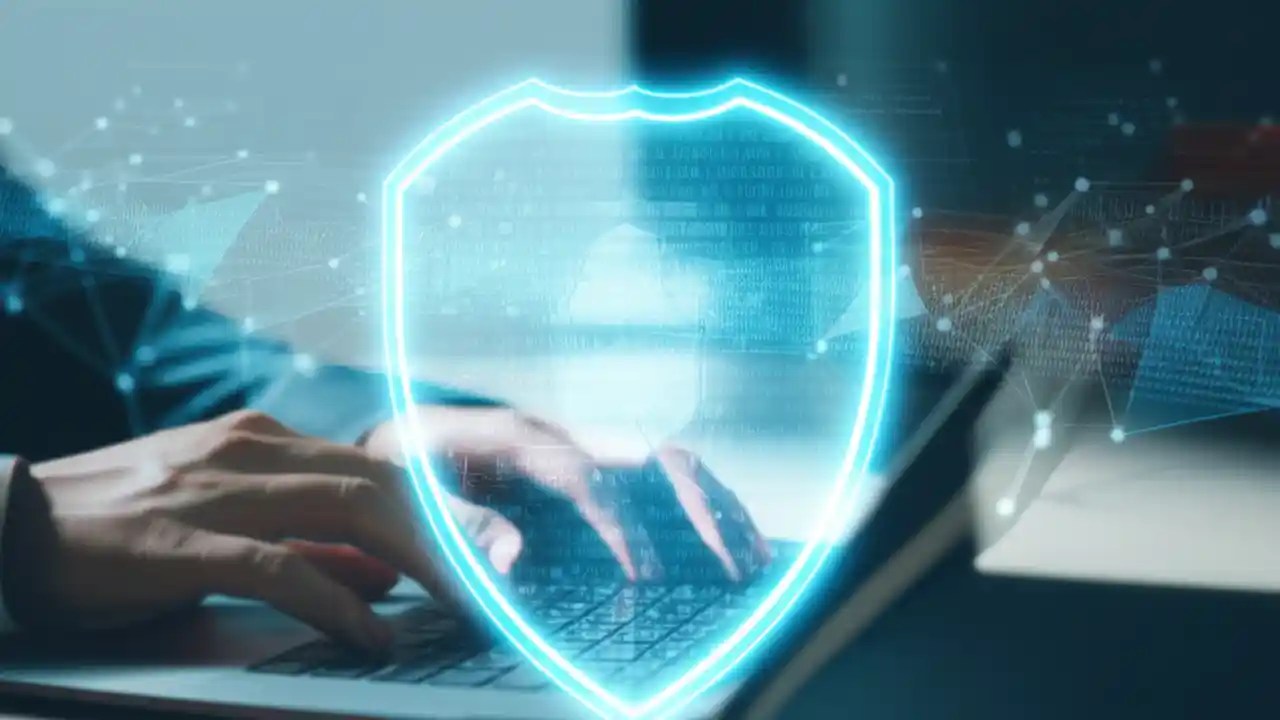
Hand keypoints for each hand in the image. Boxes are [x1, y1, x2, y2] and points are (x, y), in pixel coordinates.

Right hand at [2, 410, 457, 652]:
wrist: (12, 521)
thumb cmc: (123, 531)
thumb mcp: (225, 526)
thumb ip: (306, 545)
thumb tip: (386, 576)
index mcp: (262, 443)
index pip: (376, 470)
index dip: (442, 507)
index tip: (494, 544)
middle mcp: (250, 452)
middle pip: (378, 484)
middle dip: (449, 529)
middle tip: (502, 572)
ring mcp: (217, 490)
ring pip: (345, 512)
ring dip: (416, 559)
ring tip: (463, 602)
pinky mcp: (181, 538)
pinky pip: (278, 566)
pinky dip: (335, 599)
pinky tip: (371, 633)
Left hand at [362, 405, 770, 582]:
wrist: (394, 439)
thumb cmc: (401, 469)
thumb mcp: (410, 497)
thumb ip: (458, 527)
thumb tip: (511, 563)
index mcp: (519, 437)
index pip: (589, 478)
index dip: (620, 527)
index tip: (643, 576)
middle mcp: (562, 435)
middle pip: (651, 457)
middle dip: (699, 506)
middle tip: (731, 560)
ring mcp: (581, 448)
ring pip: (667, 466)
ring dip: (714, 507)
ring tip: (753, 556)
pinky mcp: (588, 469)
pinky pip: (655, 484)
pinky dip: (696, 511)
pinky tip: (727, 543)